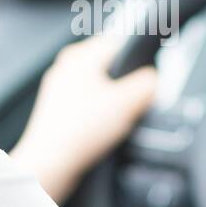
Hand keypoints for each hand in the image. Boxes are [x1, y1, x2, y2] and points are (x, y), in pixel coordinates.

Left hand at [11, 32, 158, 203]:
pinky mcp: (59, 111)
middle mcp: (66, 67)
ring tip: (113, 121)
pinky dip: (99, 116)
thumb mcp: (127, 103)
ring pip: (101, 87)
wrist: (50, 164)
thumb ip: (147, 85)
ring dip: (113, 103)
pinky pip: (89, 106)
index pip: (120, 42)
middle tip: (131, 105)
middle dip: (126, 85)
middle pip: (111, 67)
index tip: (147, 78)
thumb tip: (155, 80)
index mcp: (80, 55)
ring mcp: (60, 89)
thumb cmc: (77, 133)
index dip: (140, 60)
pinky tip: (101, 131)